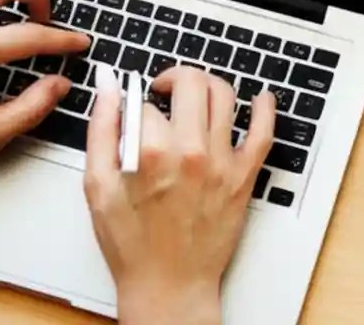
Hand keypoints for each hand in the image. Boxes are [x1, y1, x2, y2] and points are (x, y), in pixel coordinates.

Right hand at [84, 66, 275, 324]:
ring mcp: (222, 163)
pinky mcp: (244, 177)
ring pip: (224, 96)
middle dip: (173, 78)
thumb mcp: (98, 186)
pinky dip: (265, 109)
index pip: (145, 103)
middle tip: (163, 89)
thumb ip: (102, 129)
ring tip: (195, 95)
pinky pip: (264, 133)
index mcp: (151, 153)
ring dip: (207, 85)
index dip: (136, 104)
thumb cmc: (131, 243)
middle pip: (191, 83)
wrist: (169, 285)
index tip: (135, 112)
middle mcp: (191, 152)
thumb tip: (108, 84)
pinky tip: (260, 99)